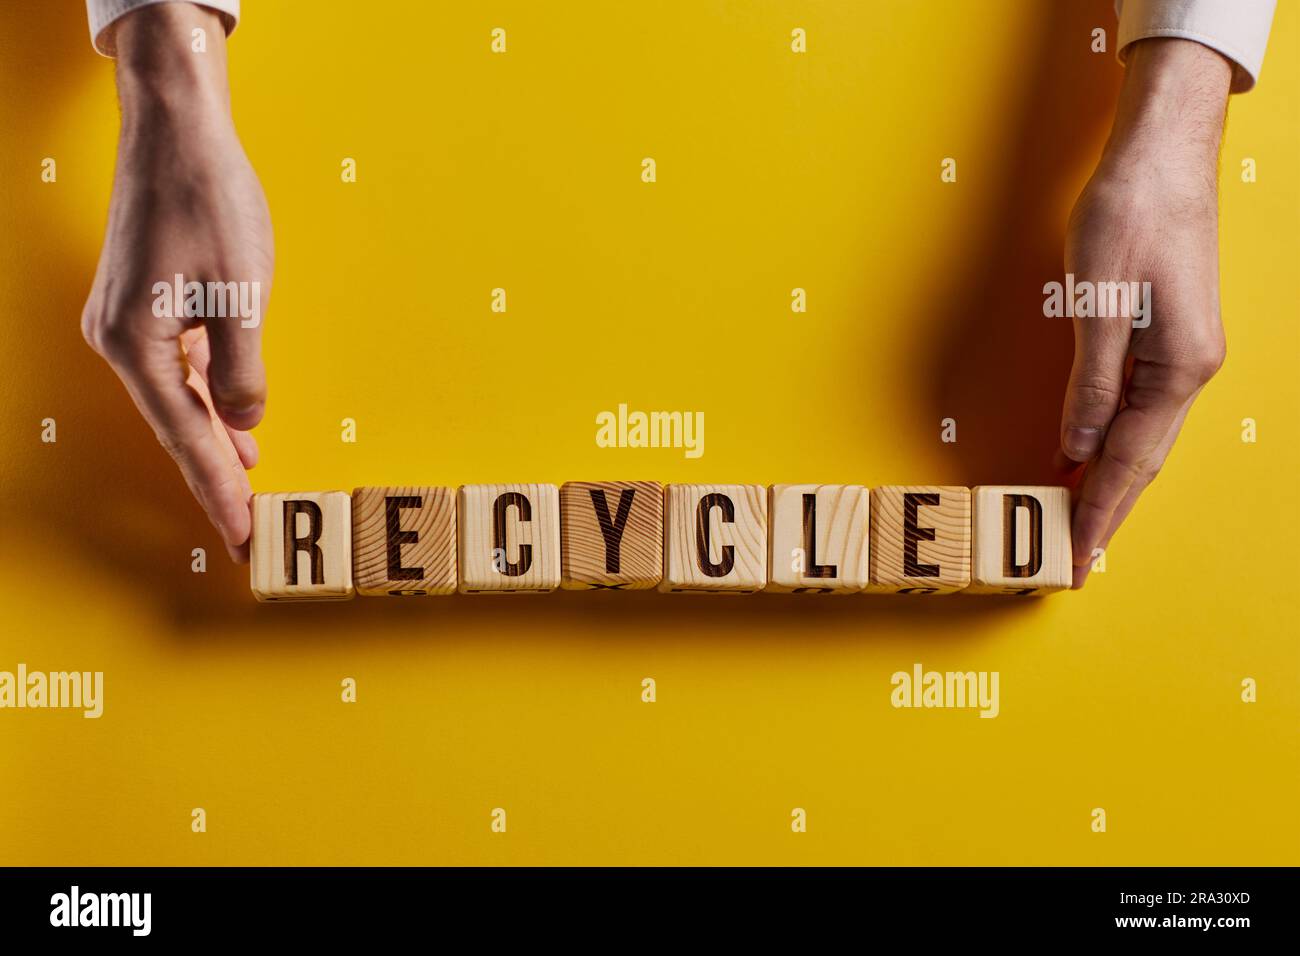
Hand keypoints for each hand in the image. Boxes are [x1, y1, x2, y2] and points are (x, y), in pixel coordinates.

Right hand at [81, 3, 272, 562]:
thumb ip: (244, 367)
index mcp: (137, 343)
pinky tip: (235, 422)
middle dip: (214, 476)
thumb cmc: (209, 199)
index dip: (216, 489)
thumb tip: (246, 418)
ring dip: (214, 439)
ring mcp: (127, 321)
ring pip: (177, 399)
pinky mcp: (143, 304)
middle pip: (176, 426)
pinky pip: (178, 369)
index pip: (186, 437)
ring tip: (246, 488)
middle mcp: (120, 339)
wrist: (176, 129)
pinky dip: (209, 398)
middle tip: (248, 529)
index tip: (241, 534)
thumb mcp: (242, 292)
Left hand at [1060, 39, 1230, 588]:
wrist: (1161, 152)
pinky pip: (1133, 406)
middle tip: (1071, 562)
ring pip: (1137, 436)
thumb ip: (1090, 382)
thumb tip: (1076, 446)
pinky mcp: (1164, 335)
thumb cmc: (1131, 214)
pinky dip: (1108, 439)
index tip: (1075, 559)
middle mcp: (1187, 368)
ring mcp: (1180, 352)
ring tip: (1075, 523)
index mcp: (1178, 367)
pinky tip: (1086, 457)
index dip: (1099, 512)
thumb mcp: (1097, 303)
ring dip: (1106, 481)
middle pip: (1139, 458)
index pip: (1129, 460)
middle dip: (1105, 511)